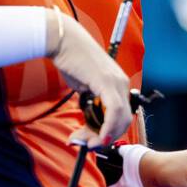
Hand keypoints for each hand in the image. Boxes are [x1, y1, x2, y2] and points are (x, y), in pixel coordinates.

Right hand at [49, 10, 131, 146]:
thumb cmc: (71, 61)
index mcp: (119, 83)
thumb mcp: (83, 88)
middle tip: (89, 145)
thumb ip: (89, 103)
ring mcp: (116, 82)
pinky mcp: (106, 82)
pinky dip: (108, 127)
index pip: (122, 115)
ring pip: (121, 118)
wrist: (62, 41)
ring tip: (87, 142)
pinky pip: (114, 111)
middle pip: (124, 119)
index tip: (96, 141)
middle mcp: (122, 83)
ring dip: (105, 135)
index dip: (111, 132)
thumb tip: (88, 122)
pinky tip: (99, 137)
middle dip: (108, 137)